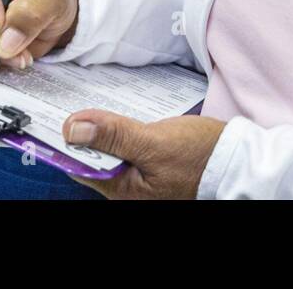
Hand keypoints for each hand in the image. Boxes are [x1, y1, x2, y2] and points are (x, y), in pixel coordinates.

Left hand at [61, 112, 225, 198]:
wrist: (238, 158)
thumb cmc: (201, 154)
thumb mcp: (154, 142)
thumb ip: (114, 136)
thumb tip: (71, 128)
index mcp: (123, 191)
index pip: (80, 166)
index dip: (65, 140)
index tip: (54, 114)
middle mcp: (128, 188)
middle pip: (91, 157)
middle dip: (83, 131)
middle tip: (73, 101)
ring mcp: (139, 176)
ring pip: (107, 148)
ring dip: (101, 128)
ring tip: (92, 104)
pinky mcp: (148, 163)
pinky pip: (124, 145)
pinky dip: (118, 129)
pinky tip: (117, 114)